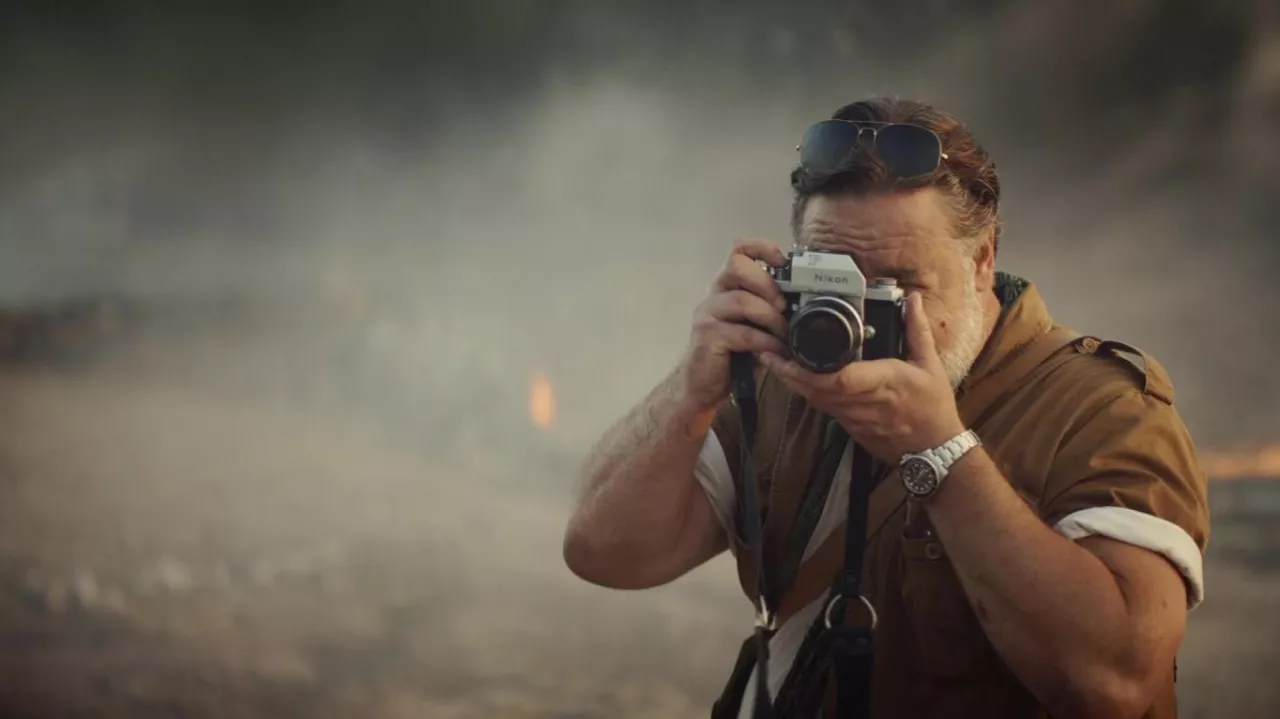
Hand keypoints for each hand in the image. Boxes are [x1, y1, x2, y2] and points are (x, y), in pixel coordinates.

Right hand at [679, 238, 789, 412]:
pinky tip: (776, 351)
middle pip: (737, 266)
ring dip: (771, 317)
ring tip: (784, 334)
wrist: (702, 387)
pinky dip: (766, 343)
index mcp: (727, 286)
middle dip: (767, 284)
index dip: (763, 248)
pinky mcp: (708, 338)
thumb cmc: (733, 355)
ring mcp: (708, 315)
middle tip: (784, 306)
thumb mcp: (755, 327)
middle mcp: (714, 295)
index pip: (739, 250)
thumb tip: (806, 303)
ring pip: (742, 300)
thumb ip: (770, 309)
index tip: (784, 263)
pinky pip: (743, 333)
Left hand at [759, 292, 965, 463]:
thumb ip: (917, 330)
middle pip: (816, 388)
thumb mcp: (930, 365)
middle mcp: (861, 401)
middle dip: (790, 371)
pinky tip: (792, 376)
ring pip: (813, 398)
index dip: (813, 370)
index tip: (795, 353)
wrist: (931, 450)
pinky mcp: (847, 425)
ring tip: (772, 359)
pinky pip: (820, 406)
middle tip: (768, 350)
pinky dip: (804, 390)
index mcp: (883, 382)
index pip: (842, 378)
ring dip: (791, 380)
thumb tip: (913, 299)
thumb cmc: (932, 407)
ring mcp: (851, 416)